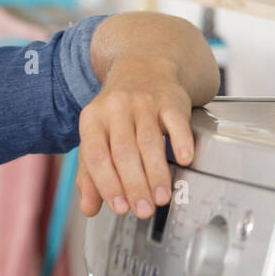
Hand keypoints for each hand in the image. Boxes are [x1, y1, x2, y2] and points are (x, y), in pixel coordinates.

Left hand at [75, 56, 194, 219]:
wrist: (144, 64)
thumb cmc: (118, 113)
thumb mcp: (96, 138)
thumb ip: (90, 175)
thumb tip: (88, 209)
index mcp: (92, 119)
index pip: (96, 156)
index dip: (107, 184)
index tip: (119, 208)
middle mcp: (116, 108)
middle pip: (124, 152)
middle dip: (134, 185)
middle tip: (143, 210)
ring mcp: (144, 102)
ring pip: (149, 141)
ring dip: (156, 173)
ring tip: (161, 198)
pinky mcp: (171, 99)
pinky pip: (177, 121)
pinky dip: (181, 141)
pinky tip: (185, 160)